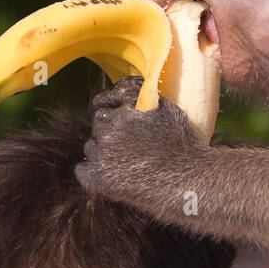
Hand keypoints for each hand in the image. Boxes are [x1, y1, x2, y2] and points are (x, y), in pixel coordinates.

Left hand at [76, 76, 198, 205]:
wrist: (187, 178)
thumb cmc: (182, 143)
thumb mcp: (167, 109)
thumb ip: (144, 96)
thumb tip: (132, 87)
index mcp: (121, 116)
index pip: (103, 112)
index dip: (116, 121)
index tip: (127, 131)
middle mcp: (107, 134)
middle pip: (97, 130)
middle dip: (109, 135)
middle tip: (127, 148)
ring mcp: (101, 158)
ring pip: (90, 149)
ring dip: (101, 153)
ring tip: (123, 162)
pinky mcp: (99, 180)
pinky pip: (82, 171)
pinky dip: (91, 172)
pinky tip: (108, 174)